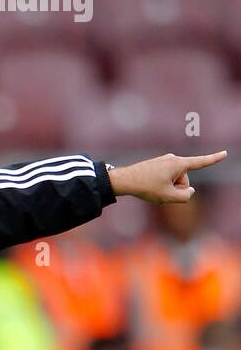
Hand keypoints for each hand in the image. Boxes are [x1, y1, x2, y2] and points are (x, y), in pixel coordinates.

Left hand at [108, 150, 226, 202]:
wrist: (125, 179)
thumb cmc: (146, 187)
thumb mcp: (168, 197)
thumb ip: (184, 197)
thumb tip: (190, 191)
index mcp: (179, 164)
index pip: (201, 162)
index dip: (214, 159)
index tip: (225, 153)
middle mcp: (174, 159)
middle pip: (184, 181)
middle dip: (176, 190)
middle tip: (160, 192)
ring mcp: (165, 161)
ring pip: (174, 181)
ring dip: (167, 189)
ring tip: (153, 189)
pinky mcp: (159, 165)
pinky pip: (166, 179)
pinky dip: (161, 186)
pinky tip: (150, 187)